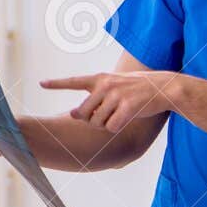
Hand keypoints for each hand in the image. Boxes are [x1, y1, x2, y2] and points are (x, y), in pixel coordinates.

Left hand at [39, 70, 183, 132]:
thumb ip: (95, 98)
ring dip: (106, 125)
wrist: (165, 87)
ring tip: (120, 114)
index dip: (57, 84)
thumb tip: (75, 114)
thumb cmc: (138, 89)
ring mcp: (116, 96)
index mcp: (100, 79)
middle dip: (92, 120)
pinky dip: (117, 128)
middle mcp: (105, 86)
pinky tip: (127, 118)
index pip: (74, 81)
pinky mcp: (127, 107)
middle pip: (84, 113)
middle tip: (107, 116)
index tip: (41, 83)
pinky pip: (112, 127)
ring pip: (97, 122)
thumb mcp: (116, 86)